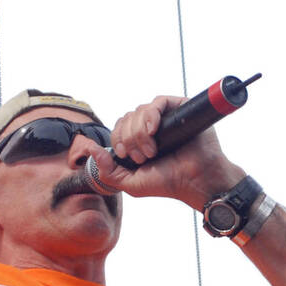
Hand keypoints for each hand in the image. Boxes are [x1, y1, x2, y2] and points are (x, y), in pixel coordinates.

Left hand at [87, 94, 244, 209]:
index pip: (119, 128)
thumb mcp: (129, 183)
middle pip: (127, 118)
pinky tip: (153, 130)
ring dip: (139, 132)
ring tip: (152, 150)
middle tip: (142, 157)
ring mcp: (167, 118)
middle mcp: (153, 127)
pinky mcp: (180, 110)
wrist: (195, 181)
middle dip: (129, 139)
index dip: (118, 139)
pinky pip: (158, 102)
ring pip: (140, 111)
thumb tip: (90, 148)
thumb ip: (107, 170)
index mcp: (140, 141)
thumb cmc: (169, 183)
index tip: (127, 156)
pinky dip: (151, 115)